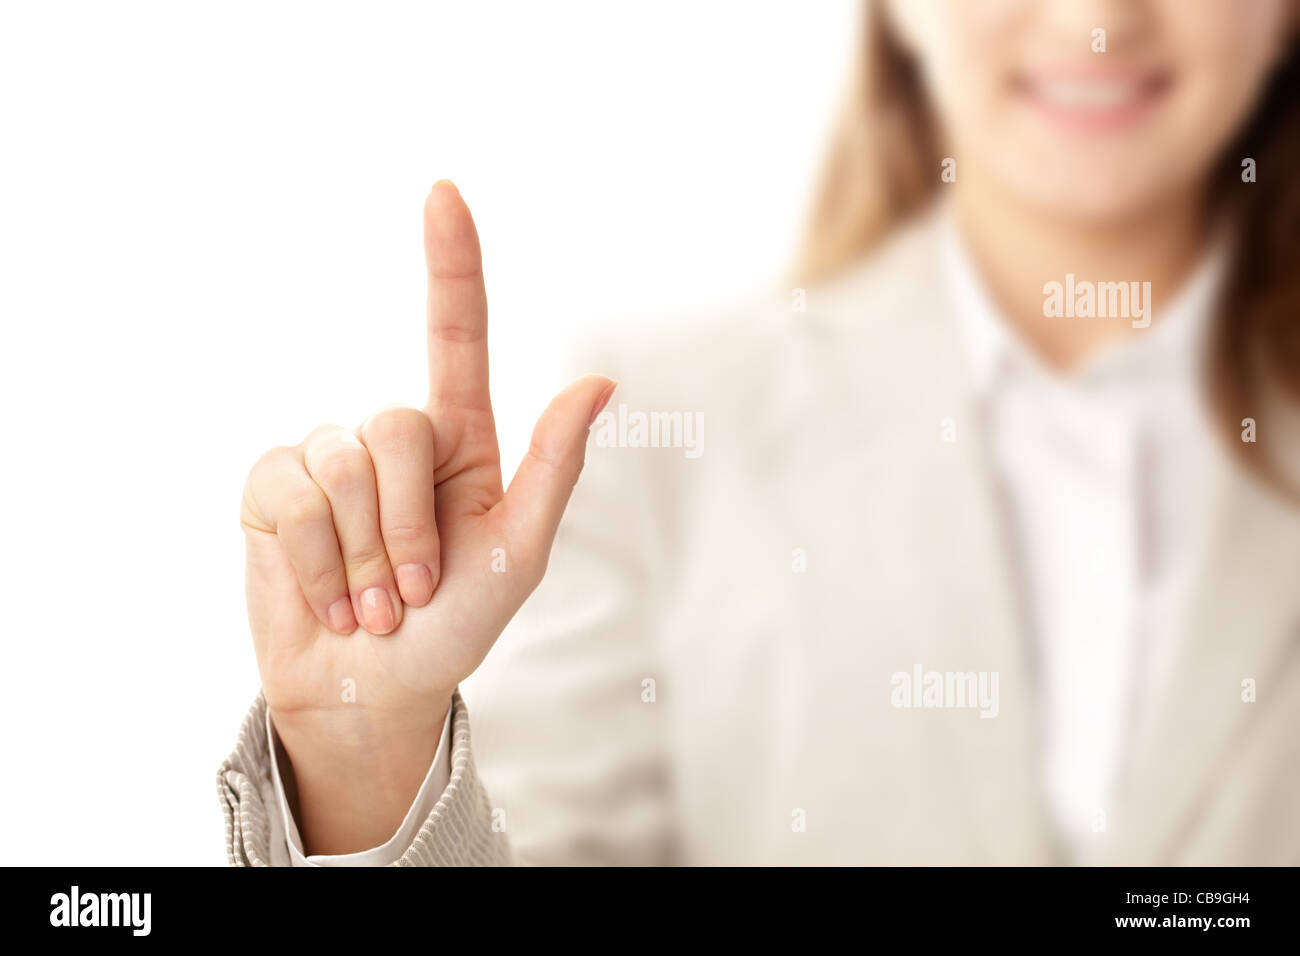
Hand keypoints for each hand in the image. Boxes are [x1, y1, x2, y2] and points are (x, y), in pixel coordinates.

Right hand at [239, 181, 614, 852]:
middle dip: (410, 530)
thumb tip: (601, 380)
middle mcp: (392, 439)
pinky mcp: (272, 490)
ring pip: (343, 467)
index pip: (454, 335)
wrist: (374, 689)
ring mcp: (327, 460)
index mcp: (459, 441)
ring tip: (374, 604)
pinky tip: (329, 598)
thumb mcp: (519, 552)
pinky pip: (292, 500)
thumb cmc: (457, 623)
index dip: (451, 264)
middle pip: (397, 428)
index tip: (444, 192)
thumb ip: (553, 468)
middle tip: (413, 593)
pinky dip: (318, 565)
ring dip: (366, 559)